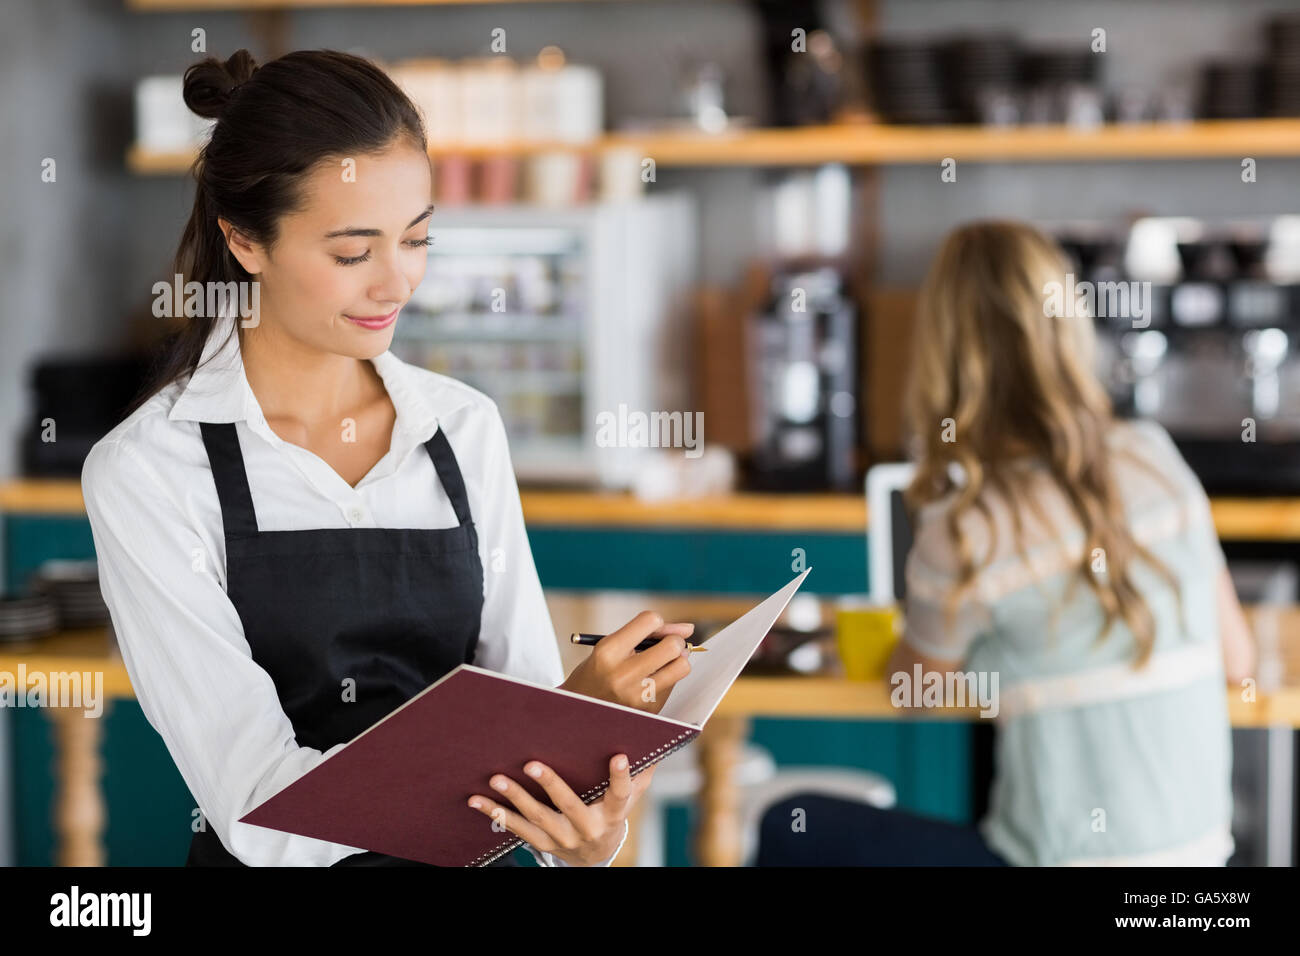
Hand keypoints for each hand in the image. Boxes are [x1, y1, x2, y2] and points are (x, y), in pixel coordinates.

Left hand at [467, 754, 655, 865]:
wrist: (595, 857)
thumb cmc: (611, 814)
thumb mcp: (629, 798)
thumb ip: (638, 775)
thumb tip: (652, 743)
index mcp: (613, 813)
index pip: (621, 794)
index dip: (621, 777)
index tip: (618, 757)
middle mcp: (588, 828)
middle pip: (569, 805)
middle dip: (550, 785)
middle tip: (531, 764)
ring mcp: (563, 838)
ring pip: (536, 818)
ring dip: (514, 799)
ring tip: (496, 779)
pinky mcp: (543, 843)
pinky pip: (516, 829)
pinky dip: (495, 814)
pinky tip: (477, 800)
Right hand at [559, 611, 694, 713]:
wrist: (578, 713)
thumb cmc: (598, 672)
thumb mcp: (610, 646)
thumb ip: (646, 634)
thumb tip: (689, 629)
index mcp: (608, 652)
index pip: (650, 621)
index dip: (657, 623)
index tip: (653, 630)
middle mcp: (623, 674)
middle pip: (672, 646)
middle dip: (674, 641)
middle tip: (665, 646)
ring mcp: (637, 696)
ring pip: (681, 667)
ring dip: (676, 660)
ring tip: (661, 663)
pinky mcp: (648, 711)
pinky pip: (673, 685)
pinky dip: (667, 679)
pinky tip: (649, 683)